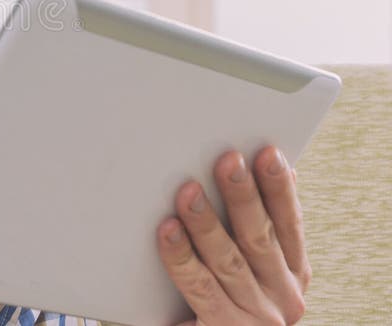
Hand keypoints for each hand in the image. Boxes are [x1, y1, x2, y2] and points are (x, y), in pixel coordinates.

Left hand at [157, 147, 309, 325]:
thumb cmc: (230, 297)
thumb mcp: (259, 268)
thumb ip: (262, 228)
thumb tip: (275, 170)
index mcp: (293, 272)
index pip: (290, 224)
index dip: (280, 188)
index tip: (268, 152)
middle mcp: (282, 296)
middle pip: (259, 238)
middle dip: (243, 196)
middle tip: (228, 160)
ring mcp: (254, 316)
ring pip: (227, 261)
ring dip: (207, 222)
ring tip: (188, 191)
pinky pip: (198, 287)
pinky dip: (181, 256)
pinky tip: (167, 230)